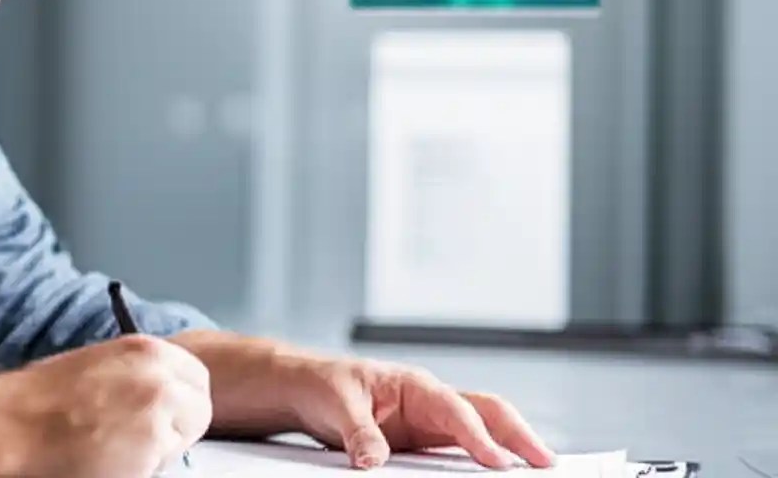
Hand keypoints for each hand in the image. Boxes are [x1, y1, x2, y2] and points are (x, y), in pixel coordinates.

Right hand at [0, 335, 212, 477]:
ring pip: (182, 443)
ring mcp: (157, 417)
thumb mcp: (99, 366)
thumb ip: (138, 375)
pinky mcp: (149, 454)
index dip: (182, 400)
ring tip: (114, 450)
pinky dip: (140, 471)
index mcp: (146, 350)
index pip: (197, 378)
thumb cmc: (36, 401)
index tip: (168, 413)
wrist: (7, 428)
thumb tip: (160, 395)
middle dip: (179, 426)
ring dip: (159, 450)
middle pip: (199, 411)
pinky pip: (160, 468)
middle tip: (144, 438)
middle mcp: (159, 378)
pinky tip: (105, 464)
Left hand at [290, 357, 555, 470]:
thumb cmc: (323, 384)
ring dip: (509, 448)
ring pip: (481, 431)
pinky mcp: (421, 445)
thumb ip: (358, 433)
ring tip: (536, 473)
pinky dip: (481, 464)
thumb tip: (374, 461)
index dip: (477, 436)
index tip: (496, 462)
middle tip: (547, 462)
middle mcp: (429, 402)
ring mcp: (429, 425)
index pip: (455, 410)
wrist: (306, 389)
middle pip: (487, 412)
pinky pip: (458, 454)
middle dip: (519, 434)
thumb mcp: (336, 405)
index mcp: (414, 385)